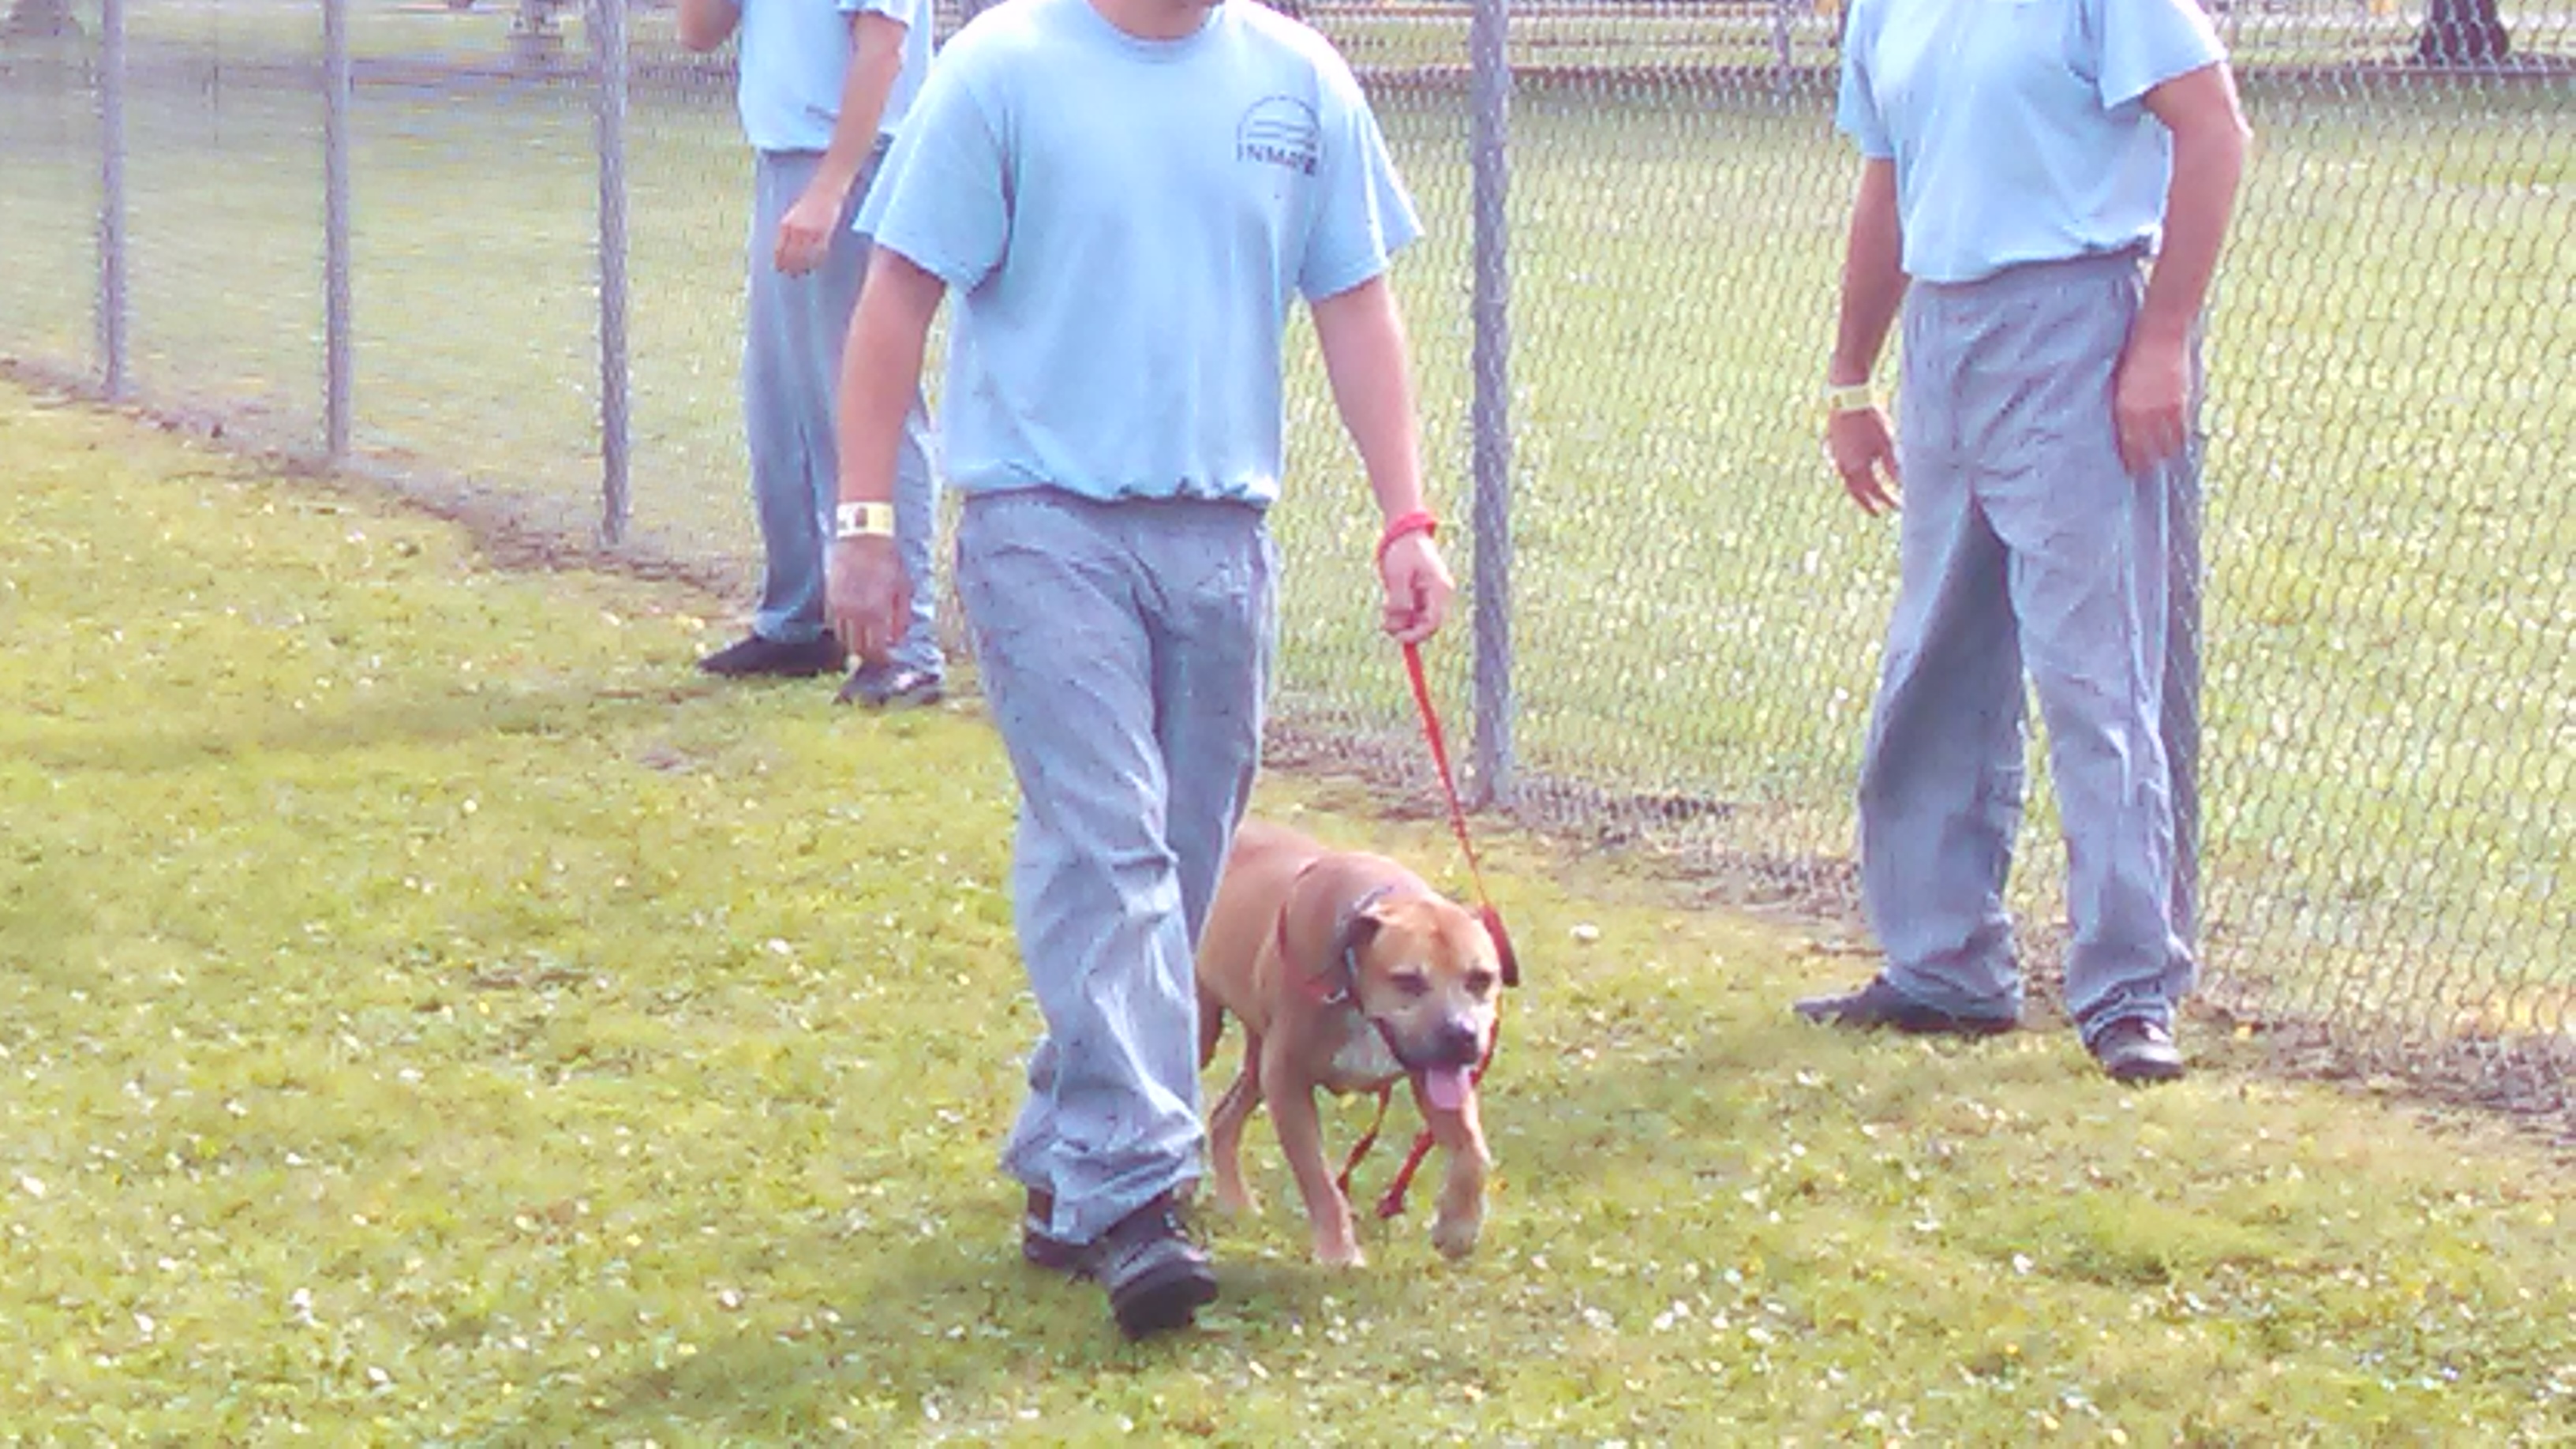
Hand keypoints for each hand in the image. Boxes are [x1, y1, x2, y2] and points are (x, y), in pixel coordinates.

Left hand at [774, 177, 846, 276]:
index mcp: (786, 225)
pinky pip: (818, 253)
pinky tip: (815, 265)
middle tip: (791, 275)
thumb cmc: (810, 201)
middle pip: (791, 256)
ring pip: (804, 257)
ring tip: (802, 273)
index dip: (779, 260)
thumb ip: (788, 230)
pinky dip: (816, 261)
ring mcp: (811, 234)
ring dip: (802, 267)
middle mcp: (797, 231)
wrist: (826, 190)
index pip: (779, 248)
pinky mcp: (824, 235)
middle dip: (790, 267)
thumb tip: (783, 247)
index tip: (779, 268)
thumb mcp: (793, 214)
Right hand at [827, 534, 907, 665]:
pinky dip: (844, 630)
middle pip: (857, 649)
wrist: (862, 537)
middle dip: (868, 655)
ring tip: (866, 641)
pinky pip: (835, 624)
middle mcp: (854, 614)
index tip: (888, 659)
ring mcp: (839, 607)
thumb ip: (901, 617)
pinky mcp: (829, 598)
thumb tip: (898, 640)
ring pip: (843, 639)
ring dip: (855, 644)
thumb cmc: (888, 560)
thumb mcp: (903, 588)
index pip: (876, 650)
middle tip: (877, 652)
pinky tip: (855, 626)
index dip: (882, 659)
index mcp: (875, 613)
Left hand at [1377, 531, 1453, 645]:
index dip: (1417, 635)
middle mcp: (1440, 595)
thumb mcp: (1397, 575)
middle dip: (1407, 629)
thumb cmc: (1402, 551)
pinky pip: (1414, 612)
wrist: (1405, 533)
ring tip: (1385, 609)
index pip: (1433, 622)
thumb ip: (1399, 600)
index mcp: (1439, 589)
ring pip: (1419, 620)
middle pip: (1428, 625)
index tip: (1398, 638)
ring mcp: (1432, 595)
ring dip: (1402, 622)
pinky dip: (1401, 614)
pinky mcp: (1423, 595)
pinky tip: (1389, 606)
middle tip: (1385, 625)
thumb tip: (1398, 625)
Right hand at [1826, 405, 1900, 515]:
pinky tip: (1853, 471)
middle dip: (1868, 503)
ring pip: (1847, 480)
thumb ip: (1893, 467)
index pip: (1876, 492)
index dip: (1888, 500)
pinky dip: (1851, 474)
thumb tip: (1900, 484)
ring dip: (1858, 489)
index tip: (1898, 507)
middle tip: (1876, 513)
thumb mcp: (1887, 444)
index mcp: (1858, 470)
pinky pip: (1842, 467)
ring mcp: (1836, 457)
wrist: (1849, 399)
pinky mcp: (1833, 446)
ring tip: (1865, 493)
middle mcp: (1844, 468)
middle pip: (1857, 492)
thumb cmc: (1870, 421)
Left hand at [2114, 330, 2191, 473]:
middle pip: (2148, 450)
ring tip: (2164, 462)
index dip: (2132, 461)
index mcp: (2125, 408)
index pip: (2129, 446)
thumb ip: (2122, 405)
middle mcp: (2145, 412)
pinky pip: (2184, 429)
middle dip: (2147, 463)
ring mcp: (2166, 408)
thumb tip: (2123, 424)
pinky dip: (2182, 439)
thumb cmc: (2133, 352)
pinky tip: (2180, 445)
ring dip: (2166, 454)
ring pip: (2168, 443)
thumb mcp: (2119, 381)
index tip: (2131, 470)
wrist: (2160, 332)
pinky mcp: (2183, 400)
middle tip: (2146, 473)